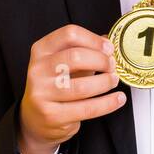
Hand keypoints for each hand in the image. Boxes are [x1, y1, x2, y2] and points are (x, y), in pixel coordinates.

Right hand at [18, 24, 126, 153]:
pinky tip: (118, 99)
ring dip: (105, 82)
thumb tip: (108, 40)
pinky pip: (86, 108)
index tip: (109, 48)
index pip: (69, 35)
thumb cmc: (55, 86)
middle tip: (112, 67)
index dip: (94, 40)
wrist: (35, 118)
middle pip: (75, 57)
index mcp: (41, 50)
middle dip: (101, 61)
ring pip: (82, 86)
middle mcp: (38, 70)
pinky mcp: (51, 115)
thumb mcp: (65, 63)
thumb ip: (85, 50)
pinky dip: (107, 103)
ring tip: (114, 81)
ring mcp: (41, 93)